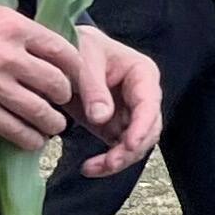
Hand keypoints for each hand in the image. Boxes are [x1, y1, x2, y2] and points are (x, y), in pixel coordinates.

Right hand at [0, 0, 79, 148]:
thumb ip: (14, 28)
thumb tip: (35, 41)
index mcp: (17, 29)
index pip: (64, 52)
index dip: (76, 68)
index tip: (77, 76)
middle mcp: (11, 57)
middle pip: (57, 85)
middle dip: (65, 97)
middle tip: (61, 102)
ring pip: (40, 112)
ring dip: (52, 123)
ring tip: (53, 126)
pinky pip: (13, 130)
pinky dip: (28, 139)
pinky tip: (33, 141)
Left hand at [74, 29, 163, 174]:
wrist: (65, 50)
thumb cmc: (79, 45)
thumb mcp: (84, 58)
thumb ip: (93, 87)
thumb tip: (101, 118)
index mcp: (143, 74)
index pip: (149, 104)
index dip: (141, 126)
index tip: (129, 144)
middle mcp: (143, 97)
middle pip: (148, 130)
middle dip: (130, 150)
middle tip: (108, 163)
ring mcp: (130, 114)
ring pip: (136, 144)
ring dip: (118, 160)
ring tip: (92, 169)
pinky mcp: (116, 127)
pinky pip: (118, 148)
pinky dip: (106, 162)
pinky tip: (90, 168)